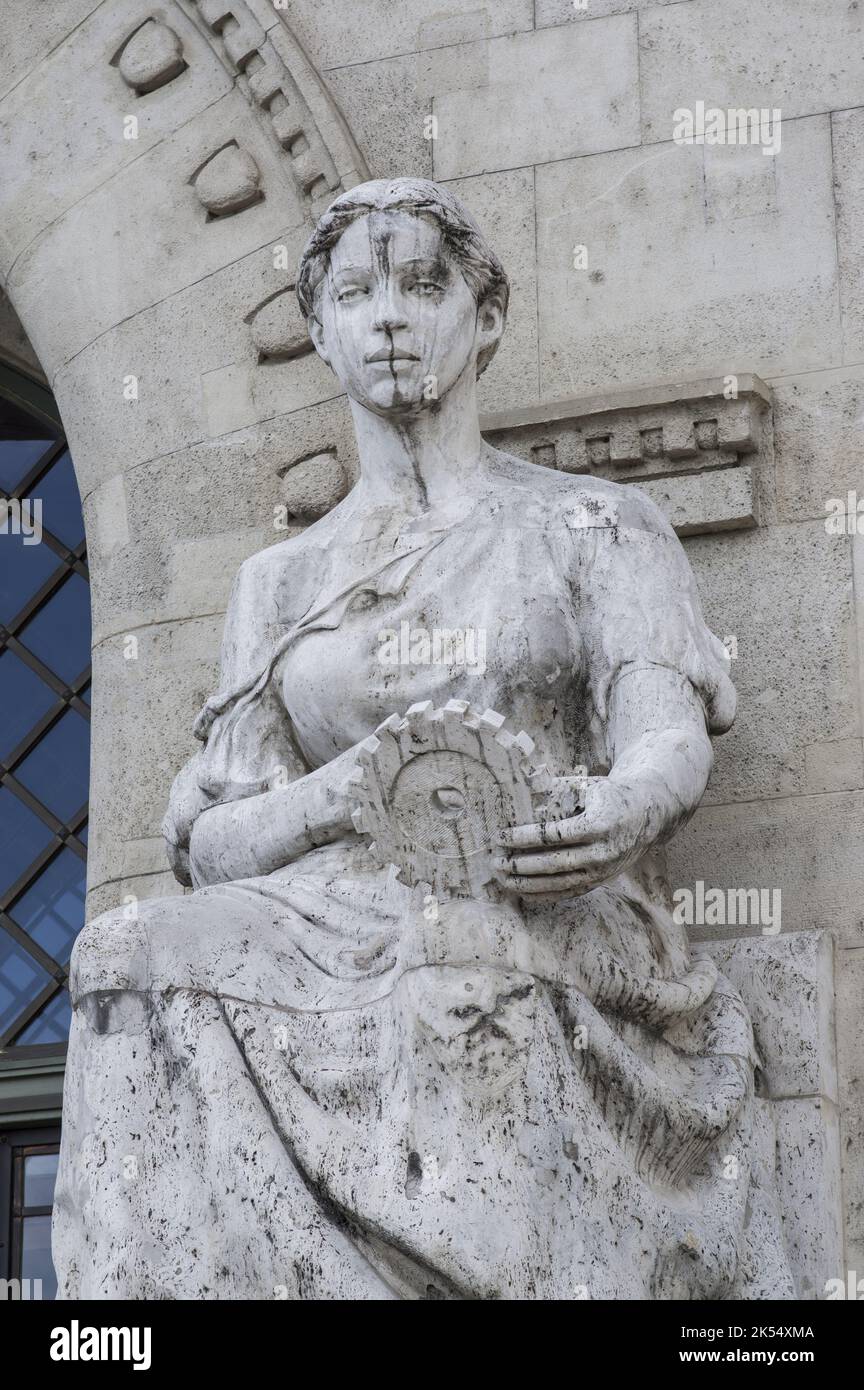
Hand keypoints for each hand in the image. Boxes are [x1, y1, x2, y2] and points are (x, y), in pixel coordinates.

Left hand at [493, 775, 652, 898]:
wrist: (647, 815)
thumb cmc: (610, 795)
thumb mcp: (588, 786)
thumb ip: (557, 789)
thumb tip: (519, 789)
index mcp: (598, 824)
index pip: (551, 835)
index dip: (522, 837)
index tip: (500, 836)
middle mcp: (602, 852)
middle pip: (552, 863)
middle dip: (519, 864)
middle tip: (494, 860)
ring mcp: (602, 871)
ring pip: (559, 883)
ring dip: (527, 883)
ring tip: (503, 878)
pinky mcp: (601, 881)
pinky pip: (569, 893)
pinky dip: (545, 895)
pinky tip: (523, 893)